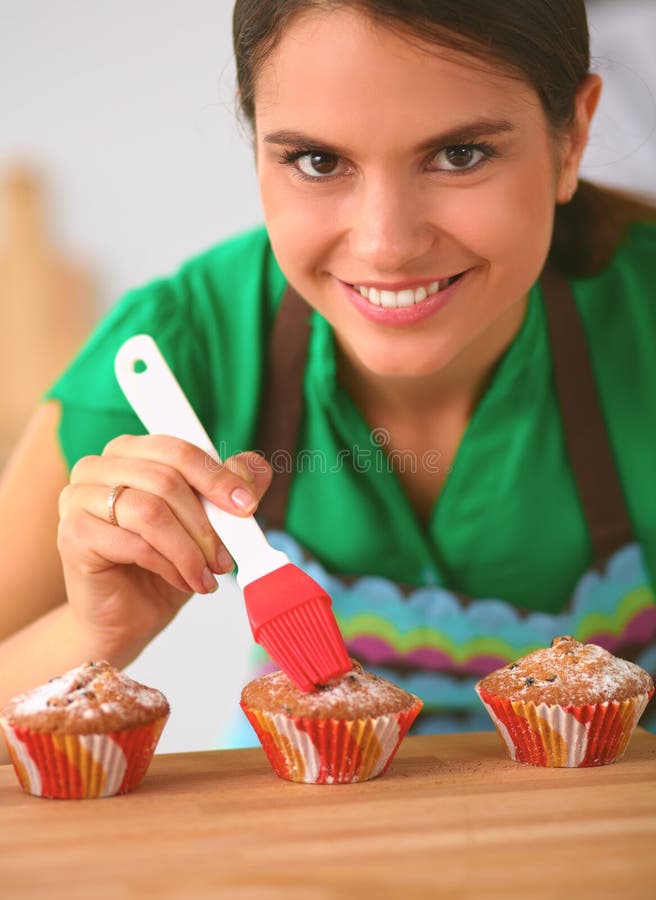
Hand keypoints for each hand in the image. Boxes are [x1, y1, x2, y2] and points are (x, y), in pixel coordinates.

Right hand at [57, 435, 271, 664]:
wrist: (126, 618)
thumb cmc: (162, 565)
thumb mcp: (206, 525)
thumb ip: (229, 491)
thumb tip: (254, 467)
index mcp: (129, 452)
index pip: (177, 450)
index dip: (216, 477)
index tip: (246, 506)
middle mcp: (97, 466)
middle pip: (166, 479)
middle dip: (206, 523)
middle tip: (226, 558)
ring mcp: (77, 498)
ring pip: (151, 511)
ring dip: (189, 550)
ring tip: (206, 576)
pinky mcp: (72, 534)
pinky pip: (134, 543)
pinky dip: (169, 565)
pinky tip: (183, 581)